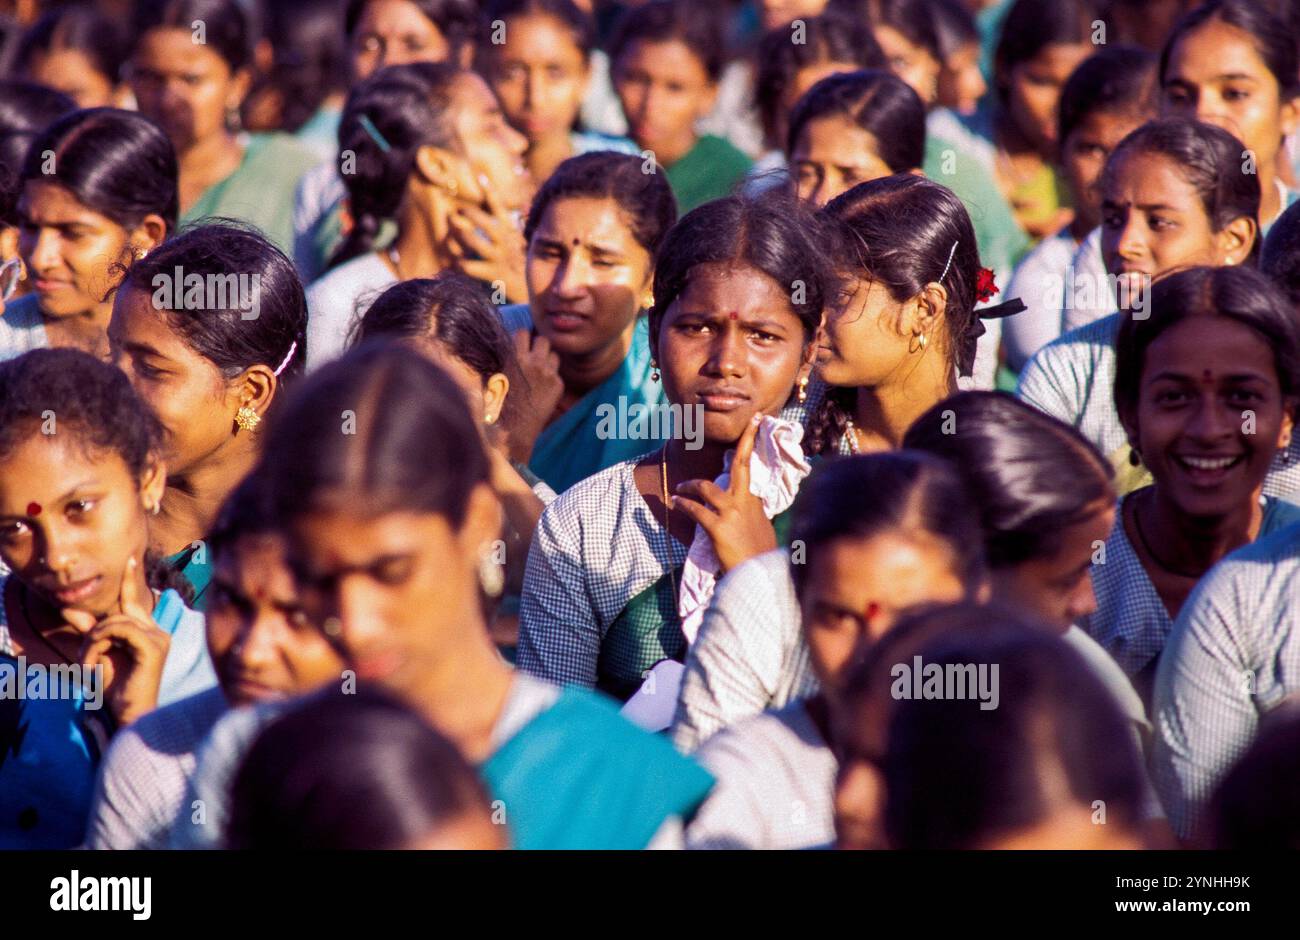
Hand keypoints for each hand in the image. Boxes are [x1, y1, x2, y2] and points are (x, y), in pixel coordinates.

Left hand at [64, 556, 169, 725]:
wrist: (129, 715)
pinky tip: (94, 662)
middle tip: (83, 655)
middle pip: (120, 612)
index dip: (131, 580)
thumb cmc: (116, 689)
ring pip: (116, 621)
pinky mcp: (154, 647)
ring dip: (92, 640)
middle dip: (94, 629)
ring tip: (87, 662)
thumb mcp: (97, 654)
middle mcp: (158, 631)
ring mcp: (159, 638)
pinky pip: (120, 630)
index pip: (135, 601)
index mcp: (148, 632)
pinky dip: (99, 643)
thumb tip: (68, 607)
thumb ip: (88, 630)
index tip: (129, 559)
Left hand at [447, 187, 528, 302]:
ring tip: (451, 233)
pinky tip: (450, 263)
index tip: (479, 176)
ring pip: (475, 243)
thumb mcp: (522, 242)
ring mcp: (499, 258)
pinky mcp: (493, 274)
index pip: (501, 208)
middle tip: (456, 210)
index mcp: (510, 231)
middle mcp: (505, 242)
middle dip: (470, 214)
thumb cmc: (524, 265)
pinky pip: (470, 267)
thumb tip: (519, 208)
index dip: (490, 192)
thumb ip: (515, 227)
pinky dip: (457, 264)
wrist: (538, 291)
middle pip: (486, 223)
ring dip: (460, 236)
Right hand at [502, 328, 563, 461]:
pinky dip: (551, 377)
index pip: (523, 332)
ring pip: (554, 353)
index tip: (520, 347)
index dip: (521, 340)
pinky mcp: (558, 385)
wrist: (512, 433)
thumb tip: (494, 349)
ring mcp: (547, 373)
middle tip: (532, 357)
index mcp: (512, 357)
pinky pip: (557, 372)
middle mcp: (532, 361)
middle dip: (537, 345)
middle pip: (542, 339)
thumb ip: (494, 361)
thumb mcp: (488, 380)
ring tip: (539, 371)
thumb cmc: (495, 408)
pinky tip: (543, 388)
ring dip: (547, 359)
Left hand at [672, 415, 775, 572]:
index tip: (755, 421)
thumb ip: (750, 510)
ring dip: (689, 486)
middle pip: (741, 465)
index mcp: (753, 501)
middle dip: (743, 442)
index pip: (752, 466)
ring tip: (679, 489)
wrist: (758, 575)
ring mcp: (731, 514)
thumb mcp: (760, 526)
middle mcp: (744, 503)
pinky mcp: (718, 528)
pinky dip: (683, 504)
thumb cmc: (758, 553)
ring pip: (707, 488)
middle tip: (745, 423)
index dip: (751, 441)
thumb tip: (744, 501)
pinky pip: (696, 510)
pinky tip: (675, 503)